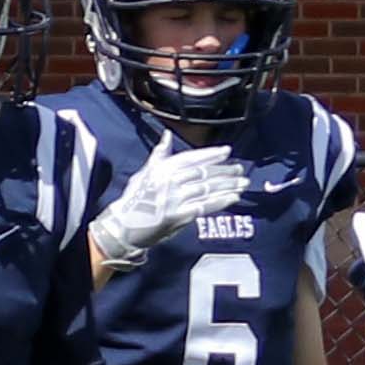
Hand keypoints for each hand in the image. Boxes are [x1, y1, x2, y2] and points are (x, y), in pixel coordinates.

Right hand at [88, 141, 246, 268]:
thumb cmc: (133, 200)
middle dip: (224, 171)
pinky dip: (221, 202)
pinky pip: (205, 207)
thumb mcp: (143, 174)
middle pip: (203, 173)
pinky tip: (233, 198)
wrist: (123, 228)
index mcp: (161, 169)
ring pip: (207, 189)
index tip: (227, 151)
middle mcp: (169, 182)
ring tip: (242, 182)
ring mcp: (175, 200)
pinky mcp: (179, 216)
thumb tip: (167, 136)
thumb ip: (159, 156)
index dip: (211, 154)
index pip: (191, 158)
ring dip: (228, 185)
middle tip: (240, 170)